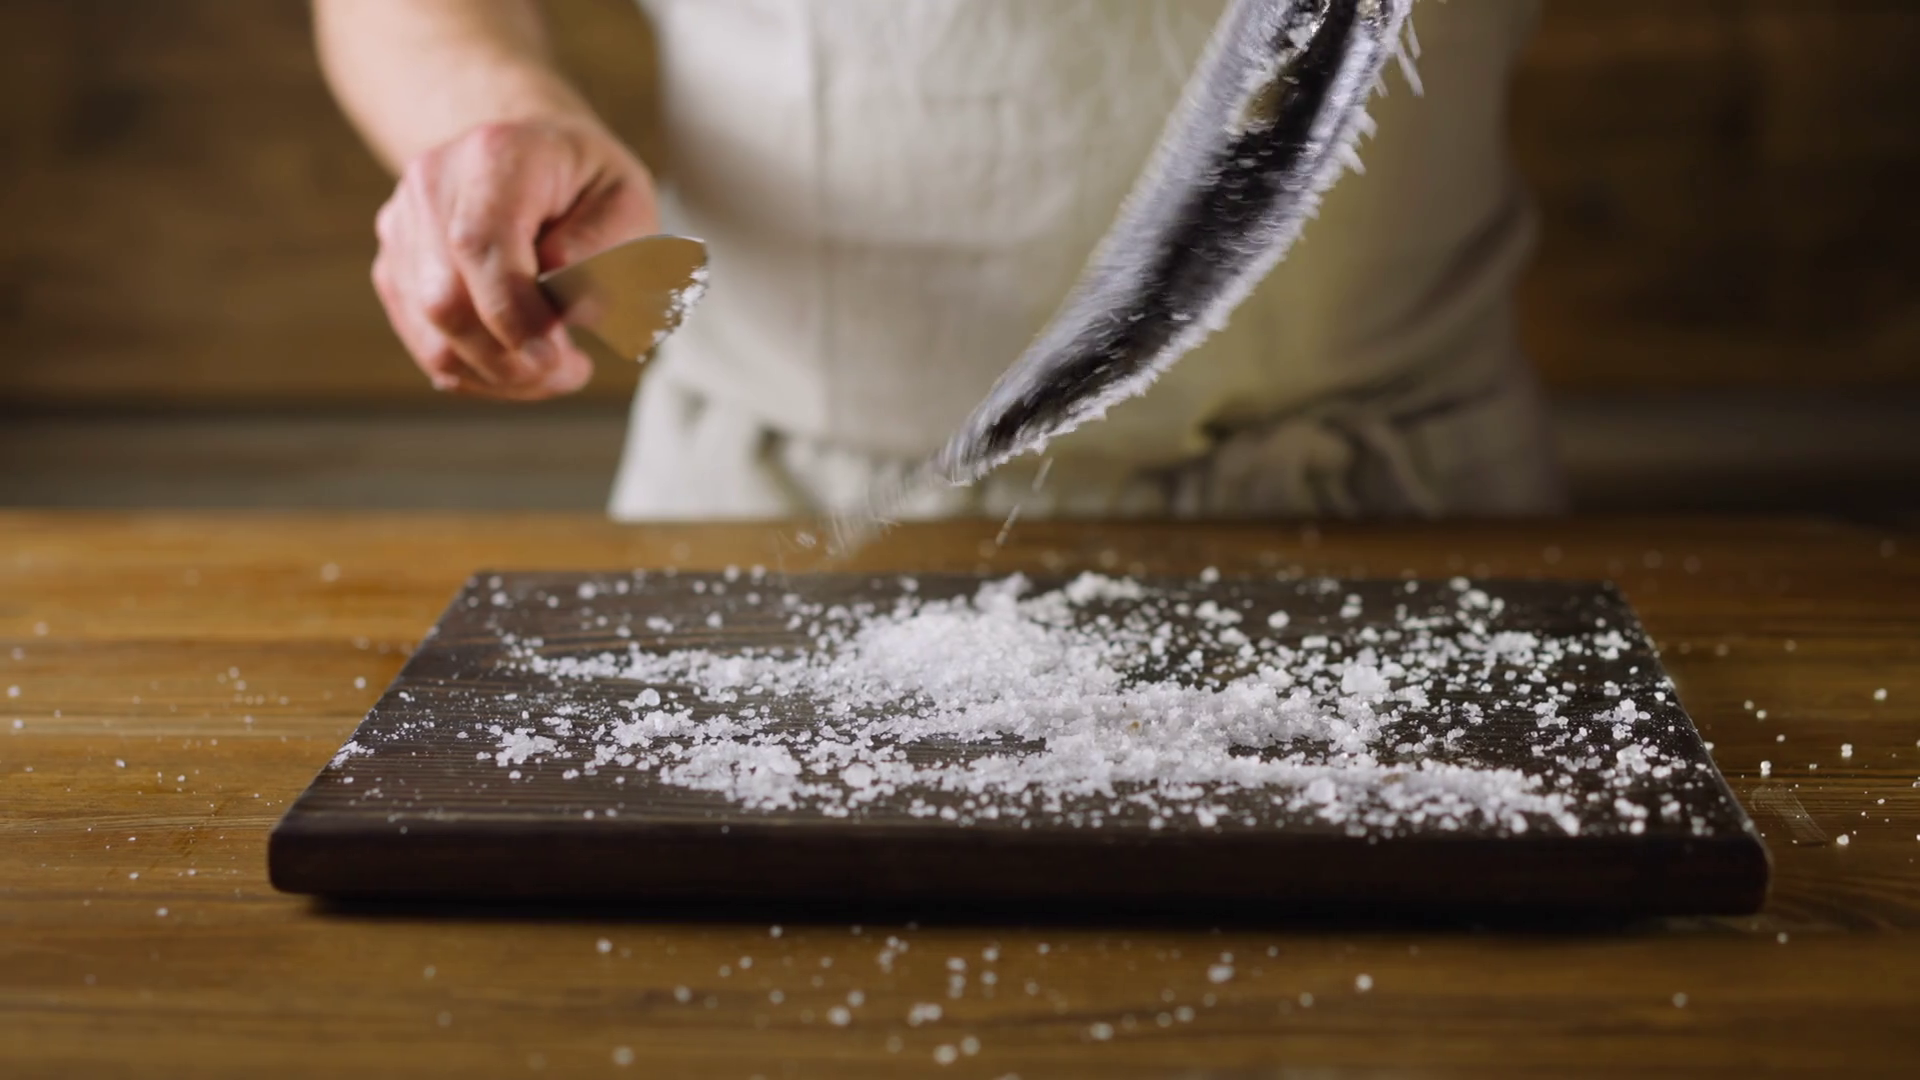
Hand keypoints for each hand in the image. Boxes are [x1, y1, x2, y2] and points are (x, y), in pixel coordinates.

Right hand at [371, 118, 659, 399]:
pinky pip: (426, 342)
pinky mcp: (396, 267)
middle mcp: (433, 185)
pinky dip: (478, 370)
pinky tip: (521, 364)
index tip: (557, 355)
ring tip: (554, 371)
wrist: (531, 153)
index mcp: (495, 156)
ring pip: (432, 333)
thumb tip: (559, 302)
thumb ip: (601, 250)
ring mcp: (405, 227)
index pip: (479, 244)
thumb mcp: (626, 202)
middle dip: (510, 358)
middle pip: (445, 299)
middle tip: (569, 371)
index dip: (512, 312)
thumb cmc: (586, 183)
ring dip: (498, 373)